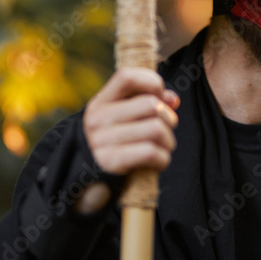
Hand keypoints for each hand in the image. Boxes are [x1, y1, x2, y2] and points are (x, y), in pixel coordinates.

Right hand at [74, 68, 179, 213]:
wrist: (87, 183)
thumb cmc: (114, 145)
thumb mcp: (123, 120)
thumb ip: (147, 103)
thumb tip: (173, 100)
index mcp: (100, 102)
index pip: (127, 76)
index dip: (152, 82)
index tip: (158, 97)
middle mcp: (97, 118)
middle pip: (151, 105)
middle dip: (168, 119)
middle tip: (165, 130)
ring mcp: (101, 140)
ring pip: (156, 129)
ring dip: (168, 141)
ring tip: (163, 147)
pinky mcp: (110, 162)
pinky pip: (152, 153)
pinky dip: (163, 159)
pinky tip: (158, 161)